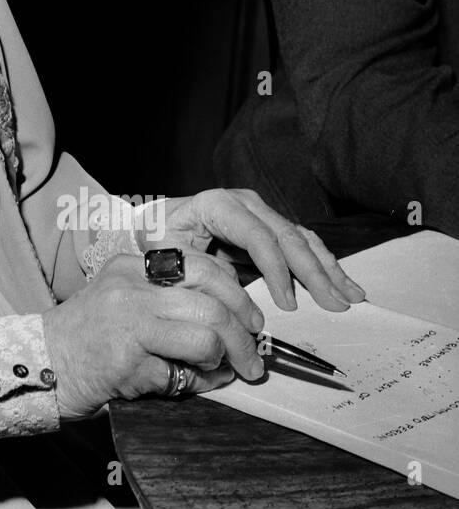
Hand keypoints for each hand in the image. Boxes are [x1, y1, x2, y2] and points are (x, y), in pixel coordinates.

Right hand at [42, 250, 264, 419]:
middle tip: (254, 357)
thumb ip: (170, 297)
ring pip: (206, 337)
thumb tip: (234, 315)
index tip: (249, 318)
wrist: (44, 363)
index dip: (237, 295)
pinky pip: (185, 375)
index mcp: (132, 265)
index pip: (203, 267)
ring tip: (223, 371)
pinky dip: (198, 384)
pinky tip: (188, 383)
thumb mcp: (125, 297)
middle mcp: (131, 287)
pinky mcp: (128, 362)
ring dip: (224, 361)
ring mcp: (128, 323)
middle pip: (212, 304)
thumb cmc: (91, 334)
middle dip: (244, 336)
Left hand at [147, 188, 365, 312]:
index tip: (289, 304)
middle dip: (315, 273)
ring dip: (329, 269)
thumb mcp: (169, 256)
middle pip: (287, 237)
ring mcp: (260, 212)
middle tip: (337, 305)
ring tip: (352, 296)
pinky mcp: (270, 226)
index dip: (277, 270)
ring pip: (302, 239)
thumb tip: (239, 297)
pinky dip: (324, 265)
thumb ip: (202, 272)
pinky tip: (344, 284)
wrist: (154, 225)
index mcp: (217, 205)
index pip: (258, 237)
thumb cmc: (159, 241)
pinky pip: (302, 244)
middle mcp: (244, 203)